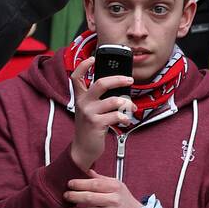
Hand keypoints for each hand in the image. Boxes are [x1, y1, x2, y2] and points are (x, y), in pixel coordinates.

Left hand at [65, 171, 142, 207]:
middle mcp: (114, 200)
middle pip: (90, 198)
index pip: (94, 184)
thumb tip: (86, 171)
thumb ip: (100, 178)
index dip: (79, 184)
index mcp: (115, 187)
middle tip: (67, 196)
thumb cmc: (123, 197)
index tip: (70, 184)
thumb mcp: (115, 183)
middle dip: (74, 196)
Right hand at [67, 56, 134, 171]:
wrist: (83, 149)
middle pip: (100, 83)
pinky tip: (125, 121)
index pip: (76, 77)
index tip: (93, 58)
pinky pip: (117, 115)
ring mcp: (89, 113)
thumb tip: (121, 87)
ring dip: (127, 103)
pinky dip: (125, 118)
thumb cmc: (92, 126)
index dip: (83, 66)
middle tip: (130, 80)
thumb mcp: (92, 110)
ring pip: (113, 100)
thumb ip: (101, 98)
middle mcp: (83, 103)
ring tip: (132, 108)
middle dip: (118, 79)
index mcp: (81, 98)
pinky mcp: (96, 123)